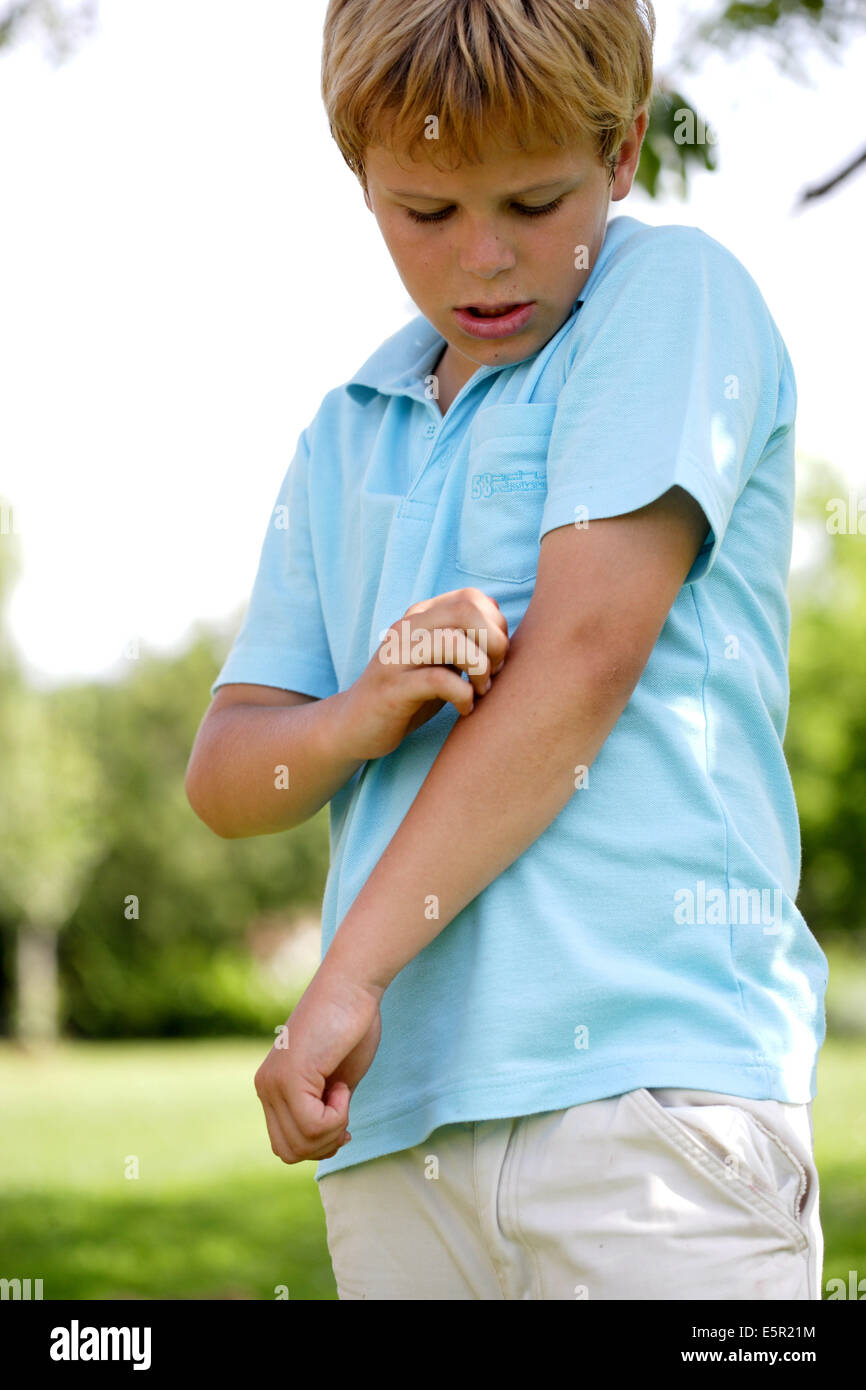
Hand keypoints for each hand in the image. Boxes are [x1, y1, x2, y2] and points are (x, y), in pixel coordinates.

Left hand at [254, 964, 383, 1163]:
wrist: (352, 986)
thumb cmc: (351, 1027)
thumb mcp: (335, 1082)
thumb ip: (323, 1111)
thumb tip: (326, 1145)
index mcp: (272, 1088)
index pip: (285, 1146)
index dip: (319, 1145)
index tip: (344, 1123)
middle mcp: (265, 1087)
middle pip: (289, 1152)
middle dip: (326, 1143)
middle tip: (345, 1111)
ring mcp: (274, 1083)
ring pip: (301, 1144)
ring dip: (333, 1128)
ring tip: (342, 1091)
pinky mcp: (290, 1076)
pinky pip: (312, 1125)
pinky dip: (337, 1116)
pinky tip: (342, 1086)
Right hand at [337, 587, 509, 759]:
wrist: (355, 726)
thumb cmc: (409, 694)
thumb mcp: (440, 661)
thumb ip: (465, 641)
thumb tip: (503, 625)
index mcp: (421, 617)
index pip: (472, 598)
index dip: (496, 626)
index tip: (496, 658)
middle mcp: (407, 628)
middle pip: (466, 610)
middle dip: (495, 642)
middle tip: (494, 673)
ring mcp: (397, 656)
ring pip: (454, 641)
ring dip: (481, 669)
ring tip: (481, 691)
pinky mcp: (392, 689)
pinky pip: (438, 680)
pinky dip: (463, 695)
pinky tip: (464, 709)